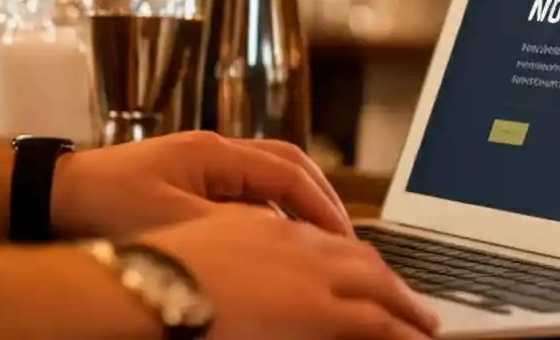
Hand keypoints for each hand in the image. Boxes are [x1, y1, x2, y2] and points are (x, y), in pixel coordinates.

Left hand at [51, 131, 352, 238]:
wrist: (55, 195)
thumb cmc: (104, 204)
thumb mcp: (173, 221)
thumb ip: (231, 225)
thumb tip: (280, 237)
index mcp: (216, 152)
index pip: (290, 174)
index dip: (322, 208)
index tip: (343, 241)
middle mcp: (216, 151)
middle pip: (290, 165)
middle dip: (322, 200)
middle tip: (344, 238)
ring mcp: (204, 164)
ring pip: (270, 177)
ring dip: (298, 206)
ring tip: (317, 242)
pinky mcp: (191, 180)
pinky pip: (247, 191)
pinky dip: (271, 213)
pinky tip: (273, 242)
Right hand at [144, 210, 438, 339]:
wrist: (136, 291)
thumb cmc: (150, 278)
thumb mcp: (201, 255)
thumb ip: (237, 256)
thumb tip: (249, 288)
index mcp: (265, 229)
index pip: (326, 244)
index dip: (355, 266)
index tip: (372, 283)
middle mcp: (296, 247)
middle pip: (364, 265)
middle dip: (394, 289)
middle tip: (415, 312)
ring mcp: (310, 280)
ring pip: (376, 294)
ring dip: (405, 311)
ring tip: (423, 329)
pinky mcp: (316, 313)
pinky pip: (373, 324)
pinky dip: (398, 332)